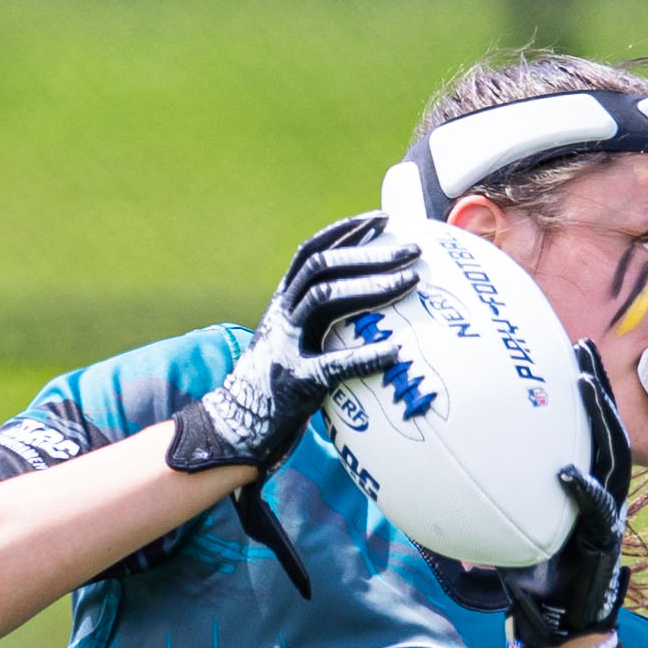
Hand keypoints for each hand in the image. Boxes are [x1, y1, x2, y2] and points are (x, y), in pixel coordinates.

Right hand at [165, 212, 422, 480]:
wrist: (234, 428)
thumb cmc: (276, 391)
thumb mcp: (298, 348)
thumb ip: (324, 327)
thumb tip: (370, 316)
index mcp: (283, 304)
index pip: (312, 253)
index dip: (346, 232)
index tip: (381, 219)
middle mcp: (282, 315)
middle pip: (324, 266)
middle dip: (369, 252)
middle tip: (413, 251)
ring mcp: (286, 346)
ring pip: (326, 298)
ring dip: (371, 286)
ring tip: (411, 283)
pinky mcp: (295, 383)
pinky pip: (332, 365)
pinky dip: (365, 356)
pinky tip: (394, 351)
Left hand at [505, 344, 633, 647]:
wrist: (558, 626)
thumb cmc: (533, 577)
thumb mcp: (508, 527)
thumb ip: (488, 498)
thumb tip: (437, 472)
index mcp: (584, 484)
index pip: (587, 429)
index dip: (582, 390)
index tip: (567, 351)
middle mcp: (601, 494)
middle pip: (606, 430)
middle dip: (598, 387)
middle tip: (582, 349)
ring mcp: (606, 516)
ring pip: (612, 458)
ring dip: (600, 420)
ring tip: (583, 386)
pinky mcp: (604, 543)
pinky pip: (596, 510)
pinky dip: (584, 490)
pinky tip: (567, 472)